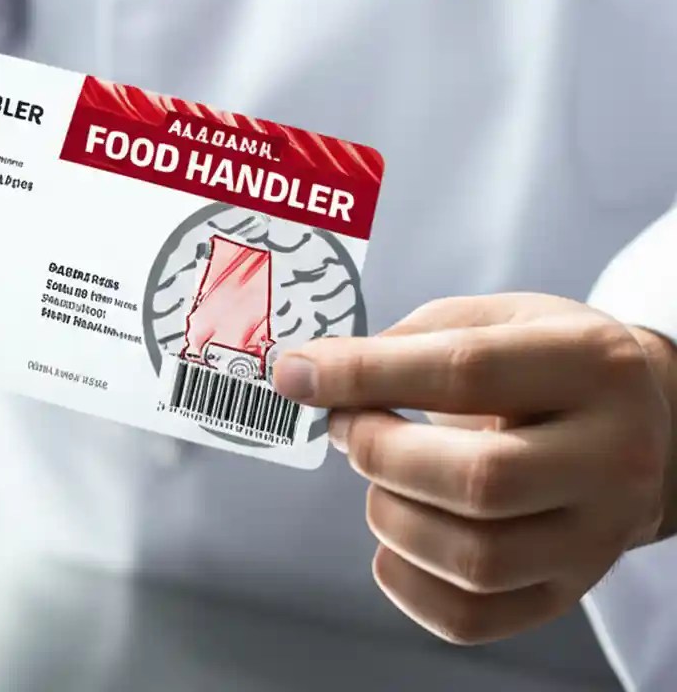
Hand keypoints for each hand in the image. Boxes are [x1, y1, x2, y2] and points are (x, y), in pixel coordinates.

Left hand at [273, 293, 675, 643]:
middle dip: (380, 452)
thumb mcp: (496, 320)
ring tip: (384, 478)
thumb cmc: (545, 366)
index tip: (297, 374)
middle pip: (479, 481)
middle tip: (348, 428)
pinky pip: (468, 618)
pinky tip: (395, 537)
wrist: (643, 430)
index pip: (466, 370)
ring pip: (474, 559)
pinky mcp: (565, 593)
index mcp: (593, 365)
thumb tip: (311, 376)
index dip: (364, 374)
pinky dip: (404, 581)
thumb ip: (406, 341)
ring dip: (391, 515)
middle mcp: (613, 456)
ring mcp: (595, 537)